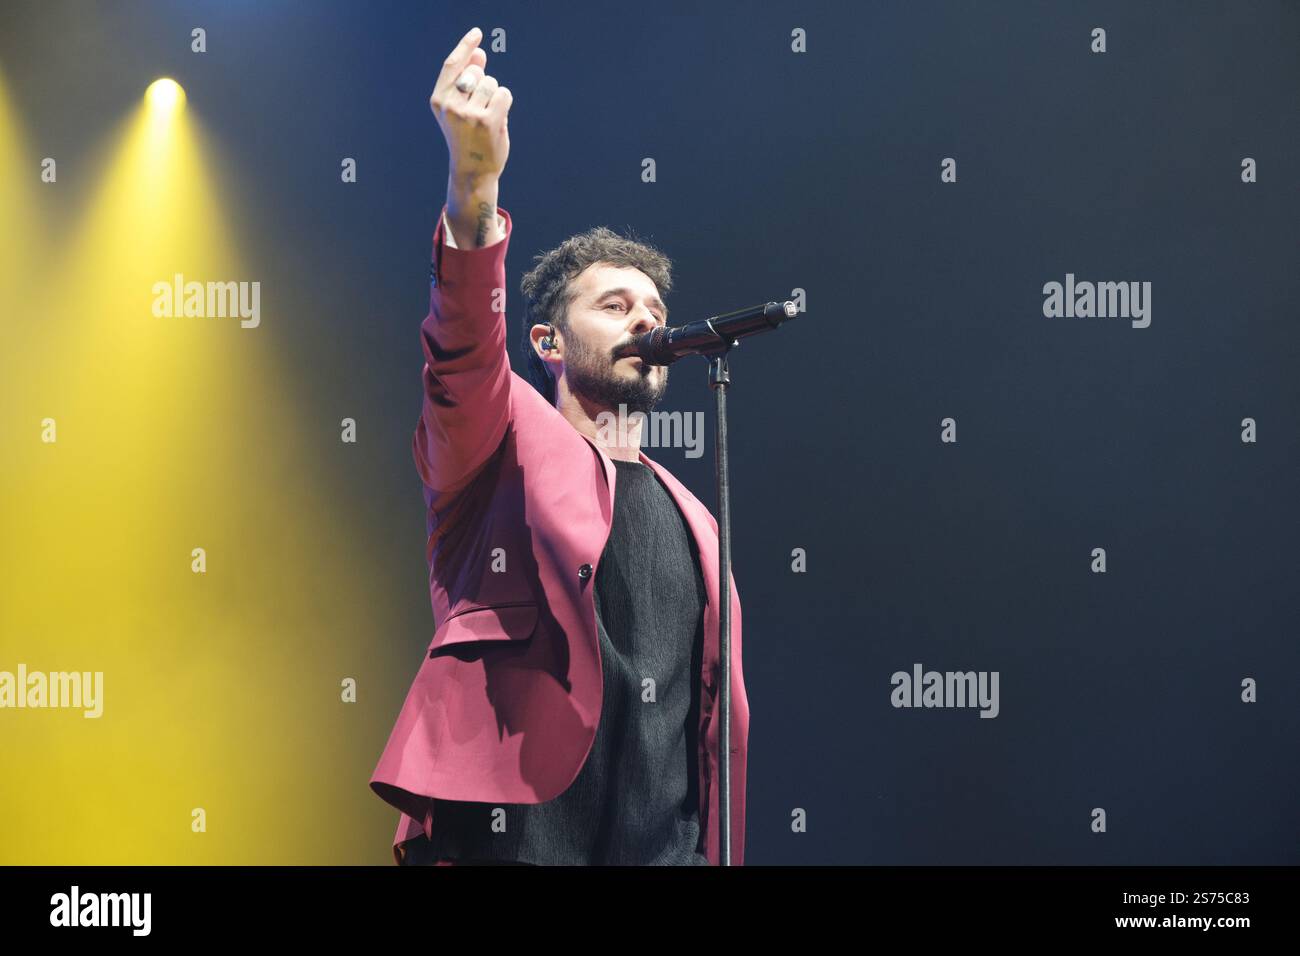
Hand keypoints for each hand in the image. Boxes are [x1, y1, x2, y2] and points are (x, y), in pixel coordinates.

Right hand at [430, 26, 511, 187]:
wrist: (472, 172)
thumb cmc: (467, 138)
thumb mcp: (461, 108)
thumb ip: (469, 80)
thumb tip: (480, 54)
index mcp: (438, 100)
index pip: (452, 64)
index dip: (465, 46)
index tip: (477, 34)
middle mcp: (450, 104)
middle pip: (476, 72)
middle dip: (483, 83)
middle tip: (479, 109)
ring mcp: (469, 113)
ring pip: (491, 83)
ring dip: (494, 96)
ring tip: (487, 117)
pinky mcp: (488, 120)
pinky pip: (504, 94)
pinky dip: (505, 103)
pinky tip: (498, 119)